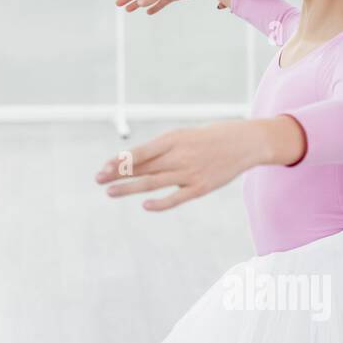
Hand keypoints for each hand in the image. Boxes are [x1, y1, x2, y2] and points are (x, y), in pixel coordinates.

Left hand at [94, 120, 261, 209]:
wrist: (245, 142)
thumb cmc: (210, 138)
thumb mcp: (184, 136)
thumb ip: (162, 150)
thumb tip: (135, 162)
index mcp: (173, 139)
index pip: (140, 152)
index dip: (120, 161)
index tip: (103, 167)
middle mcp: (179, 156)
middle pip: (142, 167)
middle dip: (118, 174)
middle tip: (97, 179)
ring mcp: (190, 173)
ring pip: (153, 182)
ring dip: (130, 188)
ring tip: (110, 192)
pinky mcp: (201, 188)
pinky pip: (177, 197)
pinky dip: (160, 202)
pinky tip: (145, 206)